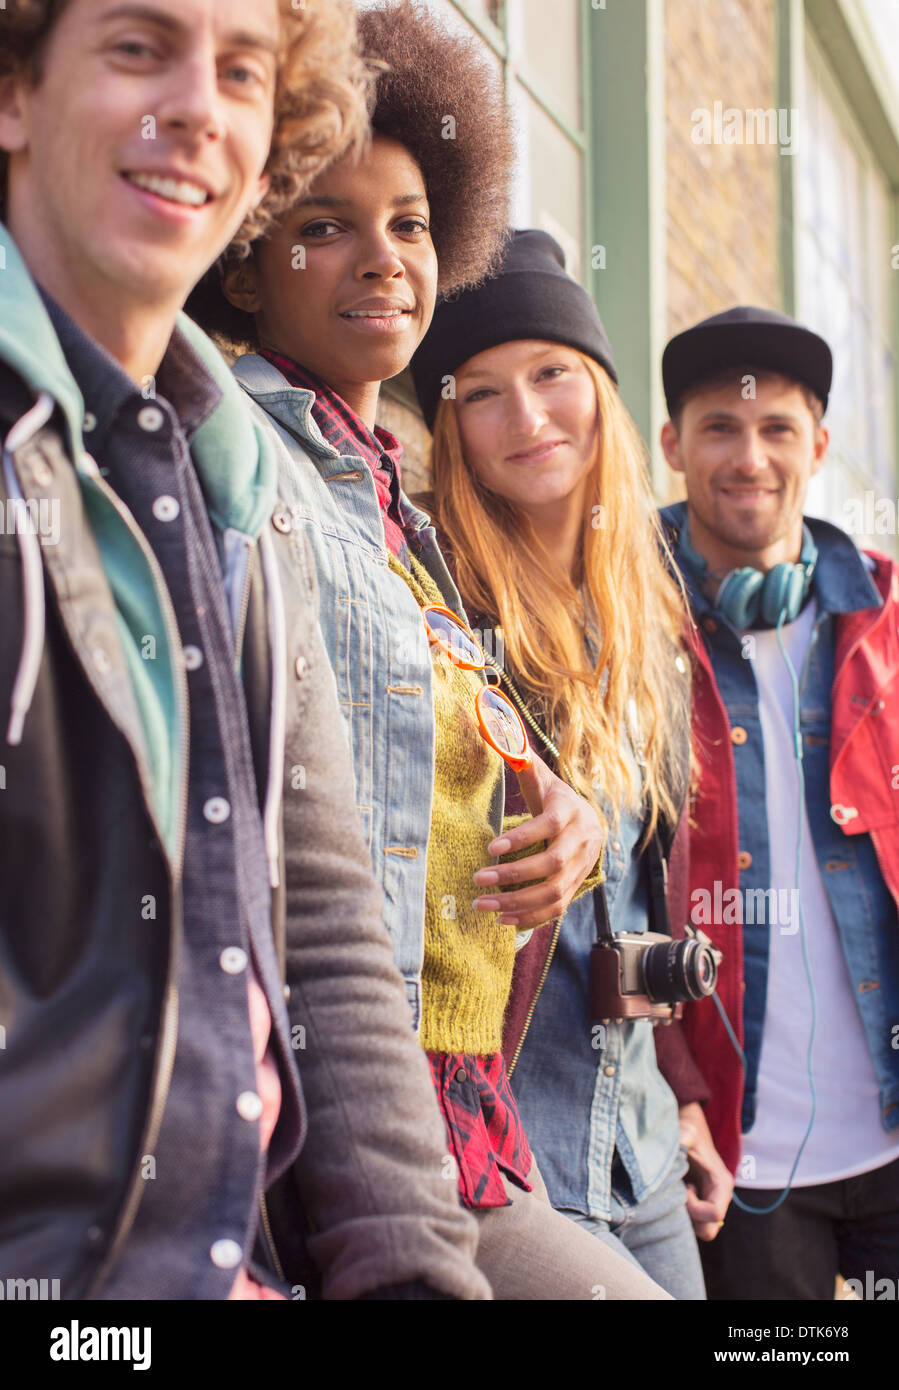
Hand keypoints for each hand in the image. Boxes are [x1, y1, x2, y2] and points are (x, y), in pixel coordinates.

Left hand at [472, 751, 601, 929]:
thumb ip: (519, 757)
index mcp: (571, 810)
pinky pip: (557, 908)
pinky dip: (530, 917)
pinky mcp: (577, 887)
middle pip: (552, 864)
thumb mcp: (540, 776)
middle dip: (514, 875)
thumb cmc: (554, 797)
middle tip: (478, 879)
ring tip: (481, 903)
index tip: (491, 848)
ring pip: (554, 892)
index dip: (522, 837)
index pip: (549, 825)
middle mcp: (582, 841)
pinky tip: (501, 919)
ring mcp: (582, 867)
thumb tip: (492, 728)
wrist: (590, 820)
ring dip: (517, 902)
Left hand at [679, 1101, 733, 1240]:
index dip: (695, 1207)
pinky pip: (694, 1224)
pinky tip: (674, 1195)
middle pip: (709, 1231)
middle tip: (678, 1196)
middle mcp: (720, 1198)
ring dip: (685, 1218)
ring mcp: (711, 1202)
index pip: (714, 1214)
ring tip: (676, 1193)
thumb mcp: (687, 1132)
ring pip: (701, 1230)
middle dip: (690, 1218)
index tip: (685, 1188)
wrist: (690, 1127)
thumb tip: (679, 1143)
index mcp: (721, 1184)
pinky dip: (682, 1216)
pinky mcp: (701, 1204)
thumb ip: (685, 1137)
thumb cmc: (689, 1130)